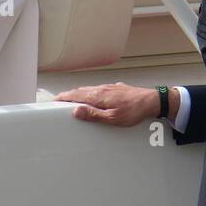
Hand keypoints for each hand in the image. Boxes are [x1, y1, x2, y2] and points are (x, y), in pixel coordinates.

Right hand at [56, 83, 178, 126]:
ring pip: (89, 89)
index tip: (53, 101)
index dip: (63, 97)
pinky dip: (89, 93)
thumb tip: (76, 110)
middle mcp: (101, 89)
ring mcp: (109, 87)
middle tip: (59, 102)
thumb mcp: (113, 118)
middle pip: (80, 91)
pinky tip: (92, 98)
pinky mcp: (115, 88)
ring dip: (78, 94)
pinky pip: (97, 90)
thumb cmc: (134, 111)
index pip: (75, 95)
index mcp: (98, 96)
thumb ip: (93, 115)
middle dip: (68, 95)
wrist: (152, 101)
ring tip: (72, 101)